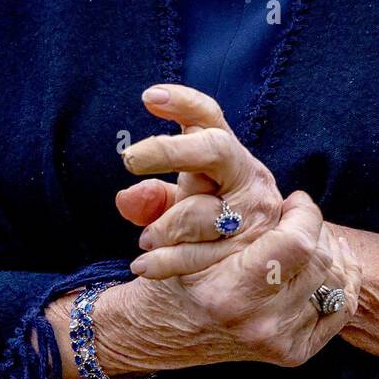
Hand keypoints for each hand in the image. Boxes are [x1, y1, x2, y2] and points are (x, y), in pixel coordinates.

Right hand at [57, 190, 362, 376]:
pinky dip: (337, 282)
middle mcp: (255, 324)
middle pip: (322, 258)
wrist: (175, 325)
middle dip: (313, 230)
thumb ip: (173, 176)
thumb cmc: (176, 260)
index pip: (298, 242)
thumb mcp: (176, 214)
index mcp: (226, 291)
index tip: (294, 198)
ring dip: (325, 252)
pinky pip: (340, 307)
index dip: (304, 212)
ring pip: (335, 281)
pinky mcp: (294, 354)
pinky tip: (316, 265)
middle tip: (297, 216)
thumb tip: (148, 139)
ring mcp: (276, 342)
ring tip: (305, 238)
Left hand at [117, 84, 284, 276]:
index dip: (183, 102)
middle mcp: (248, 177)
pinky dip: (165, 261)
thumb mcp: (181, 208)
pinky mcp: (252, 252)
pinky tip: (145, 265)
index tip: (149, 97)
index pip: (209, 118)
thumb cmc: (208, 231)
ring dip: (164, 226)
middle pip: (213, 148)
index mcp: (229, 157)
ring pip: (200, 209)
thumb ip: (153, 199)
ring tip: (146, 240)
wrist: (254, 282)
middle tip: (130, 159)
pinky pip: (198, 253)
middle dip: (170, 150)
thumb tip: (124, 198)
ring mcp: (254, 214)